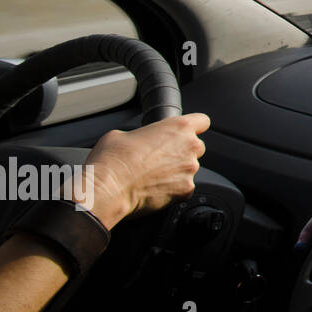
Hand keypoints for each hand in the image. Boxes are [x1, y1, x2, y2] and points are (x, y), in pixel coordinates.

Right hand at [79, 114, 209, 229]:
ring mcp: (190, 170)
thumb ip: (142, 134)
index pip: (202, 121)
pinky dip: (173, 189)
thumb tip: (139, 142)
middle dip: (182, 152)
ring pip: (189, 169)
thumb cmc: (114, 159)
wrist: (109, 187)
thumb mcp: (122, 134)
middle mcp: (190, 147)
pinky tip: (154, 189)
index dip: (194, 127)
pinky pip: (184, 188)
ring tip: (152, 176)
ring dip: (177, 171)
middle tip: (160, 159)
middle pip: (196, 147)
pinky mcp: (185, 190)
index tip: (186, 133)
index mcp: (178, 127)